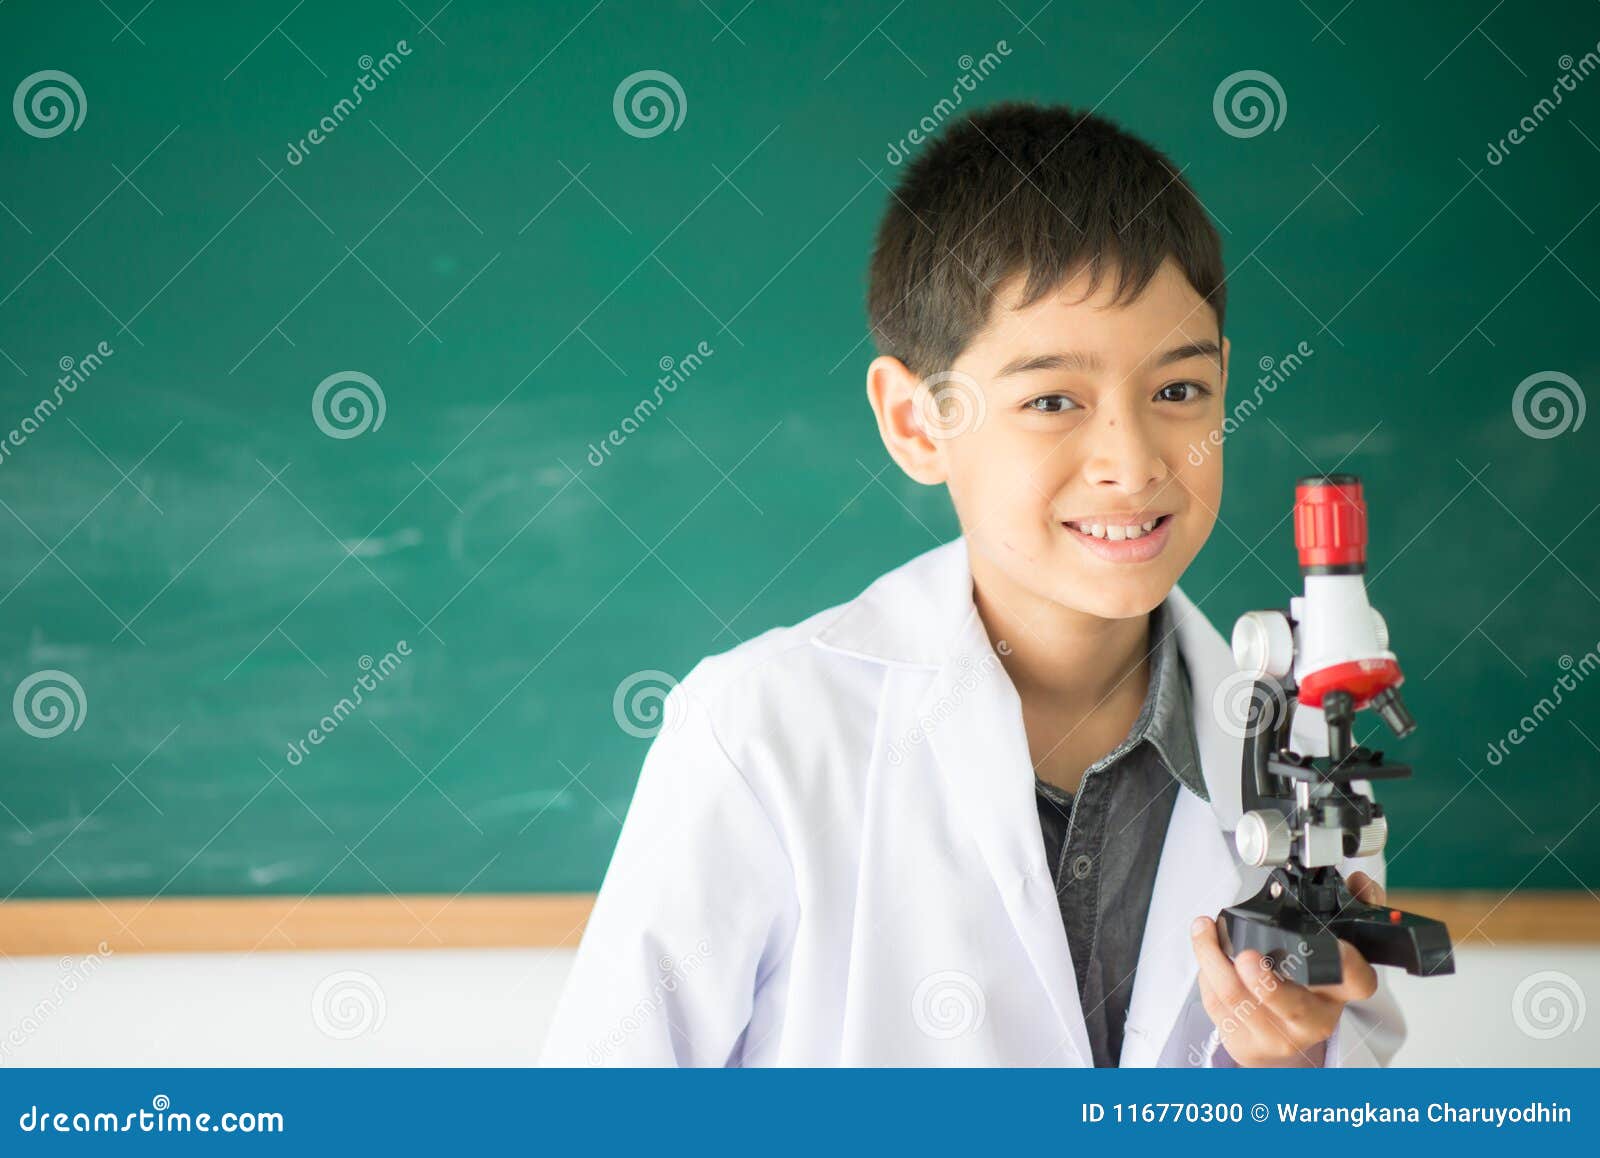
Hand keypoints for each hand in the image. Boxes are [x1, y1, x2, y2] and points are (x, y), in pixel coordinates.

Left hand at [1189, 870, 1383, 1066]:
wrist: (1282, 1040)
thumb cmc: (1305, 990)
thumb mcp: (1328, 956)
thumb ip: (1344, 911)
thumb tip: (1357, 880)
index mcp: (1338, 992)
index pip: (1356, 982)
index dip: (1347, 965)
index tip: (1335, 946)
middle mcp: (1312, 1019)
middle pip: (1291, 1006)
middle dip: (1266, 982)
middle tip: (1246, 956)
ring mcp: (1277, 1035)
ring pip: (1239, 1000)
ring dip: (1213, 960)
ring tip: (1204, 931)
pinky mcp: (1245, 1043)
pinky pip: (1217, 1005)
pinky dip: (1206, 973)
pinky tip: (1206, 954)